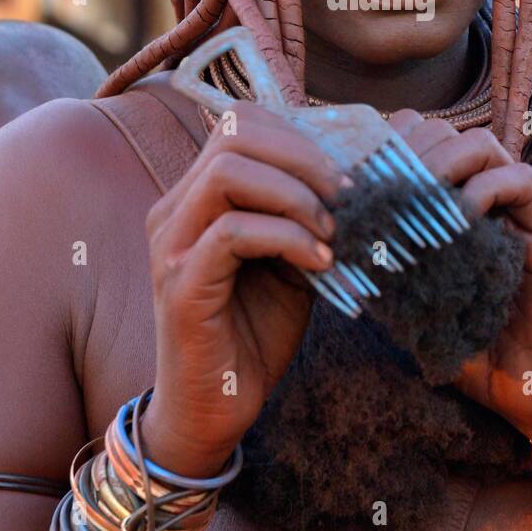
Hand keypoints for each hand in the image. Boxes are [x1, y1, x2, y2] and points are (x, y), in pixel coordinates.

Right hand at [141, 102, 349, 478]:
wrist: (217, 407)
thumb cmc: (257, 330)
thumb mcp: (293, 258)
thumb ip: (307, 214)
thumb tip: (360, 174)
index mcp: (198, 196)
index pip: (242, 123)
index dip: (301, 136)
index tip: (349, 172)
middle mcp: (175, 210)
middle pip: (235, 132)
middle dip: (304, 156)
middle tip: (349, 194)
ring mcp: (172, 244)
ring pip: (229, 172)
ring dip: (295, 194)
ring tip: (333, 230)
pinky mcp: (180, 284)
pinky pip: (232, 232)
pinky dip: (286, 237)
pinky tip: (319, 262)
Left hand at [388, 111, 531, 471]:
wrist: (522, 386)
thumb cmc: (463, 340)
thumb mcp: (410, 294)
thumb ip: (382, 258)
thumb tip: (330, 235)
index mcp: (448, 199)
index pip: (416, 139)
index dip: (384, 148)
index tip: (359, 180)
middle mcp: (483, 194)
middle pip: (444, 132)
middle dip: (408, 152)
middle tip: (386, 191)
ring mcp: (516, 209)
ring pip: (481, 144)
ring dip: (443, 162)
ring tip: (419, 198)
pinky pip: (520, 183)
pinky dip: (484, 190)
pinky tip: (458, 218)